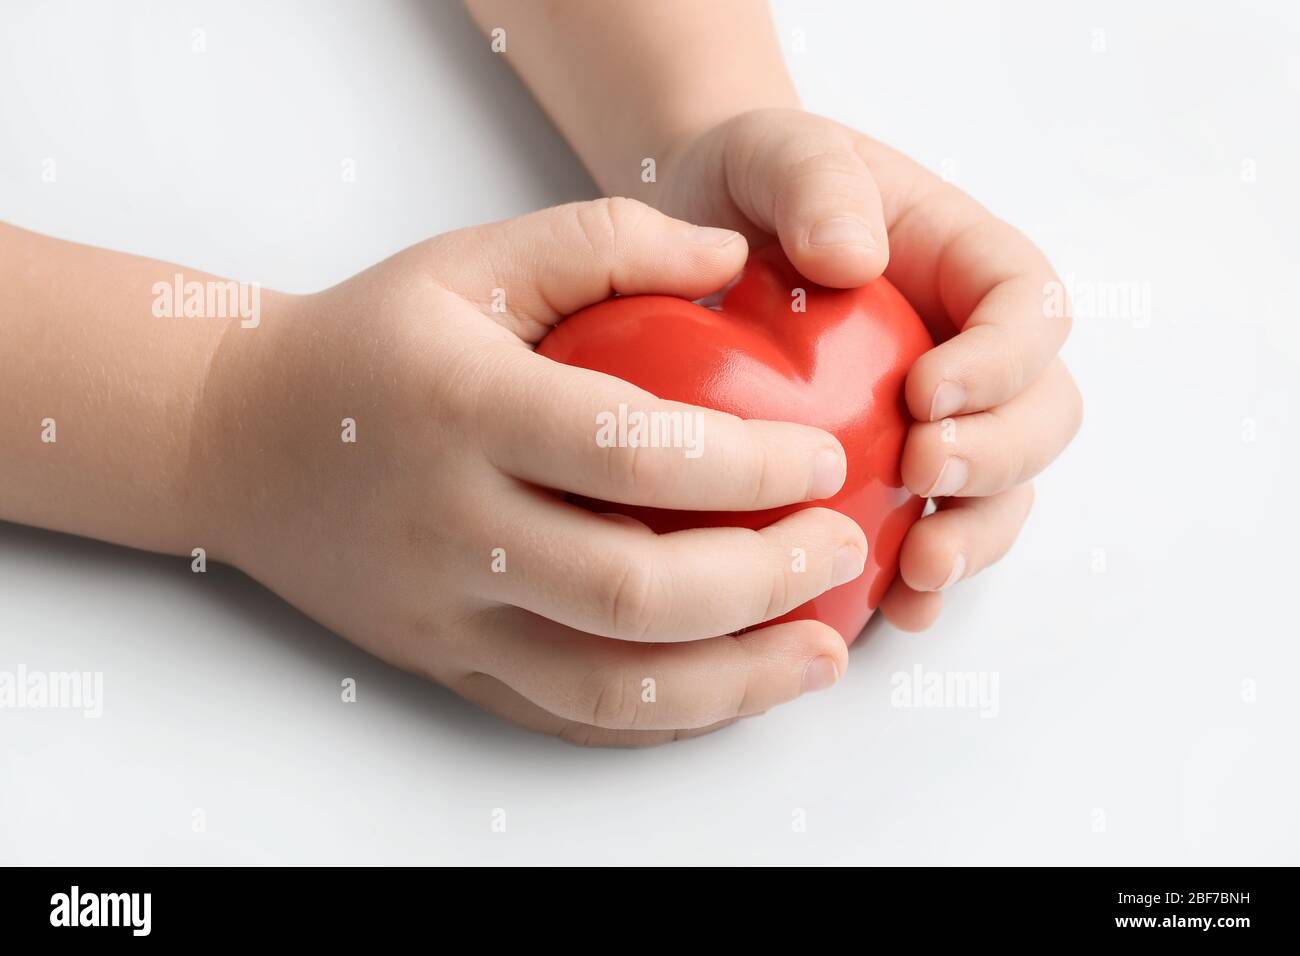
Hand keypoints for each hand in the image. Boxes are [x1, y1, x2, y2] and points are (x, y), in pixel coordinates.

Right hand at [192, 198, 869, 745]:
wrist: (234, 437)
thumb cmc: (372, 341)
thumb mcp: (478, 258)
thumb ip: (607, 242)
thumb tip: (734, 259)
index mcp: (466, 411)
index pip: (632, 452)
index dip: (748, 468)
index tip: (824, 464)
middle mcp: (451, 526)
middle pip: (632, 591)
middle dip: (764, 584)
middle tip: (842, 552)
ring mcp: (443, 613)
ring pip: (605, 685)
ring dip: (734, 684)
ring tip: (822, 657)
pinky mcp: (441, 662)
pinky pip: (563, 715)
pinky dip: (661, 717)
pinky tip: (731, 690)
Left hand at [643, 108, 1083, 629]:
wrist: (710, 232)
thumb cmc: (759, 184)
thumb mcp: (781, 154)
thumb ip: (819, 185)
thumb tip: (853, 258)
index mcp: (968, 267)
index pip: (1032, 311)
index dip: (1002, 362)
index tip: (927, 392)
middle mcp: (971, 351)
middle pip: (1040, 415)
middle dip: (998, 459)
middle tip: (924, 472)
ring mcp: (940, 422)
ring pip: (1002, 492)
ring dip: (976, 536)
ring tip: (920, 568)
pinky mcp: (892, 476)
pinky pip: (935, 532)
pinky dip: (926, 579)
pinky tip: (891, 608)